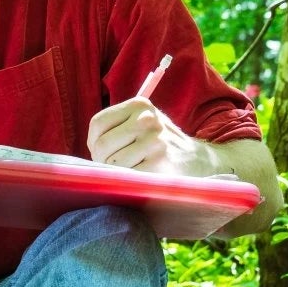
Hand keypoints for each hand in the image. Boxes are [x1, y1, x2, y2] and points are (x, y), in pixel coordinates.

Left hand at [88, 98, 218, 174]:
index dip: (94, 142)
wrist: (198, 160)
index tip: (103, 151)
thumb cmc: (160, 144)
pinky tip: (140, 177)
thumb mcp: (142, 123)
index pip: (98, 124)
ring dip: (115, 172)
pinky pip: (127, 176)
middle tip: (115, 166)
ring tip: (130, 170)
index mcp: (139, 104)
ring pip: (113, 163)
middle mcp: (148, 119)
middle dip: (102, 160)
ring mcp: (155, 140)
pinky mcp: (160, 162)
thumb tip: (89, 150)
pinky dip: (128, 181)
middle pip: (103, 145)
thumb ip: (116, 127)